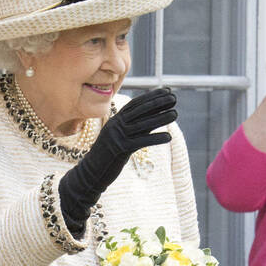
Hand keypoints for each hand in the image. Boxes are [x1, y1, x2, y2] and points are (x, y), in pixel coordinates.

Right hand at [59, 89, 177, 235]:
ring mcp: (117, 137)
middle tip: (174, 97)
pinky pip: (141, 142)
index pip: (135, 104)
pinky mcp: (120, 150)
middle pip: (140, 111)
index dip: (151, 96)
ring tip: (175, 113)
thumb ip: (132, 128)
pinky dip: (155, 138)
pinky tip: (168, 137)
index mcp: (115, 121)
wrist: (89, 174)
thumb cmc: (106, 157)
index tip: (167, 91)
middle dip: (158, 102)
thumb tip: (153, 119)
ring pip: (142, 125)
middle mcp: (115, 126)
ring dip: (160, 118)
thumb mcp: (118, 138)